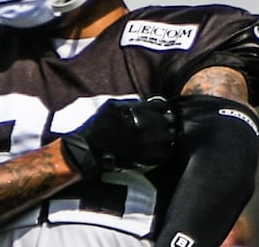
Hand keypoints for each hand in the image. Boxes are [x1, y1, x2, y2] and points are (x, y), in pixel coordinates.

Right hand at [61, 97, 175, 178]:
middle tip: (160, 126)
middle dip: (165, 122)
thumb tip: (144, 101)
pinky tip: (157, 149)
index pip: (163, 106)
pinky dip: (164, 151)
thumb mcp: (111, 105)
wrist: (88, 149)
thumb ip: (130, 101)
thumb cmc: (97, 126)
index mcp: (137, 110)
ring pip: (170, 137)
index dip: (162, 109)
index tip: (159, 113)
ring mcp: (147, 142)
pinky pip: (166, 153)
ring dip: (166, 137)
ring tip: (160, 138)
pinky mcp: (146, 157)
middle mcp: (145, 124)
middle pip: (169, 121)